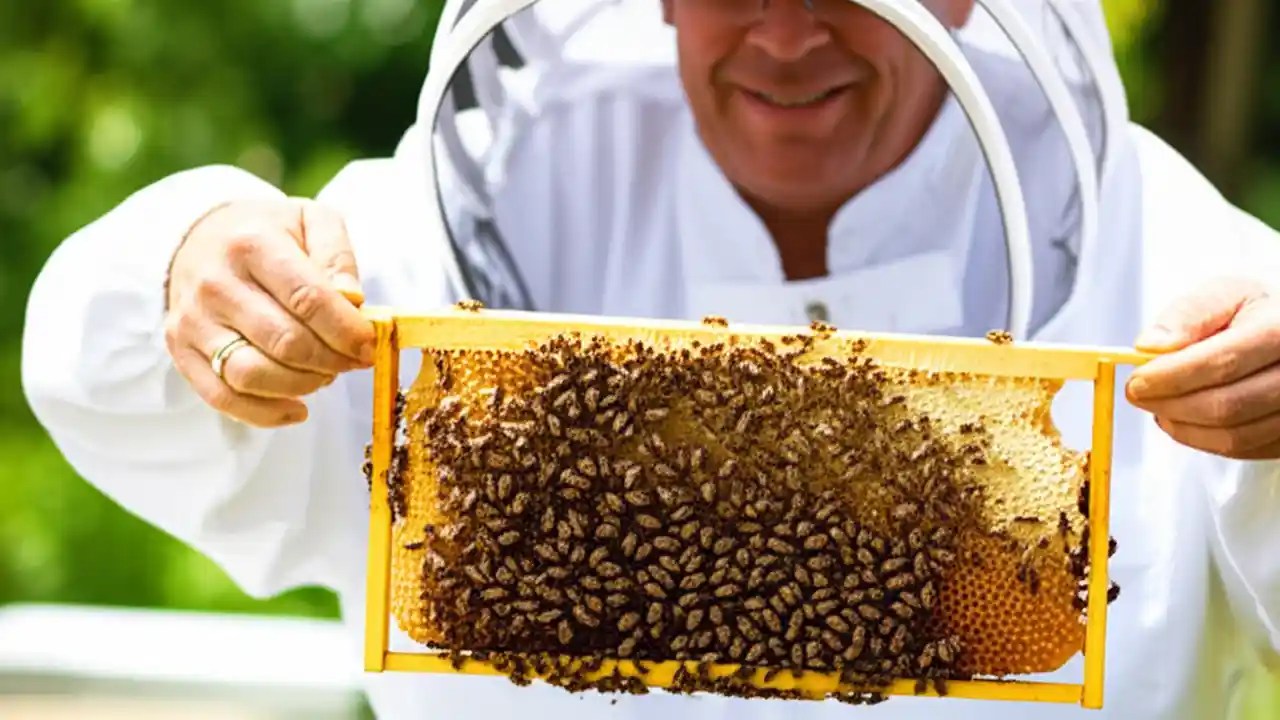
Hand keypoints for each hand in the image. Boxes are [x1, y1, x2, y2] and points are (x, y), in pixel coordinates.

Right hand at [164, 198, 375, 426]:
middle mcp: (216, 283)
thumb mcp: (309, 220)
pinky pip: (223, 397)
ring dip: (302, 385)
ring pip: (252, 375)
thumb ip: (337, 253)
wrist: (198, 238)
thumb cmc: (265, 233)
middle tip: (353, 360)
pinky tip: (297, 407)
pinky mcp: (181, 350)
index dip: (346, 330)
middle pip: (285, 342)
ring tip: (325, 374)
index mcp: (252, 245)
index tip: (368, 344)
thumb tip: (352, 298)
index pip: (308, 299)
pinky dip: (266, 413)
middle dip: (332, 360)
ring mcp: (194, 320)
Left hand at [1126, 277, 1279, 458]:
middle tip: (1137, 395)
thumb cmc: (1253, 317)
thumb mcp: (1224, 297)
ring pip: (1233, 436)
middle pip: (1226, 406)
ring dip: (1182, 426)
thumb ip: (1187, 314)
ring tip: (1158, 406)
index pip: (1223, 363)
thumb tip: (1150, 345)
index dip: (1172, 377)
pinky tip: (1183, 419)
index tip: (1137, 380)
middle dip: (1170, 404)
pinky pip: (1241, 450)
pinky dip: (1202, 439)